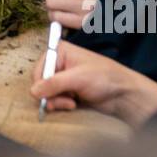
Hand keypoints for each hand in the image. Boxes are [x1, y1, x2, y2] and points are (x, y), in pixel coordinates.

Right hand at [30, 39, 156, 127]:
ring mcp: (62, 78)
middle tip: (66, 100)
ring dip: (56, 102)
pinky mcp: (66, 91)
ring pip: (45, 94)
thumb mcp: (79, 78)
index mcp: (59, 51)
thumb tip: (33, 91)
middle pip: (39, 82)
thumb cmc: (106, 78)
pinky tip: (73, 104)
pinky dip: (60, 105)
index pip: (39, 69)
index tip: (50, 94)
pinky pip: (53, 100)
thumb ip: (55, 83)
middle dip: (50, 95)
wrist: (123, 95)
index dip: (42, 84)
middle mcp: (58, 63)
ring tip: (71, 103)